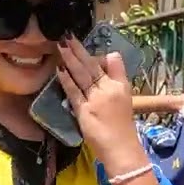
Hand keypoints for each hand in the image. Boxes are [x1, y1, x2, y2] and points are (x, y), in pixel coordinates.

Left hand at [55, 36, 145, 173]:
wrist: (122, 148)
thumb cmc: (121, 125)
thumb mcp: (124, 98)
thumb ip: (116, 77)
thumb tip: (109, 57)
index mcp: (120, 86)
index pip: (110, 63)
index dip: (95, 53)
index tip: (82, 41)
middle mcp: (109, 89)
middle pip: (92, 66)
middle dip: (78, 50)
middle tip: (67, 36)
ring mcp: (96, 99)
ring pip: (82, 75)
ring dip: (70, 59)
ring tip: (61, 46)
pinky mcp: (85, 111)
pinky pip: (74, 92)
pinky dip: (66, 80)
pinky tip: (59, 70)